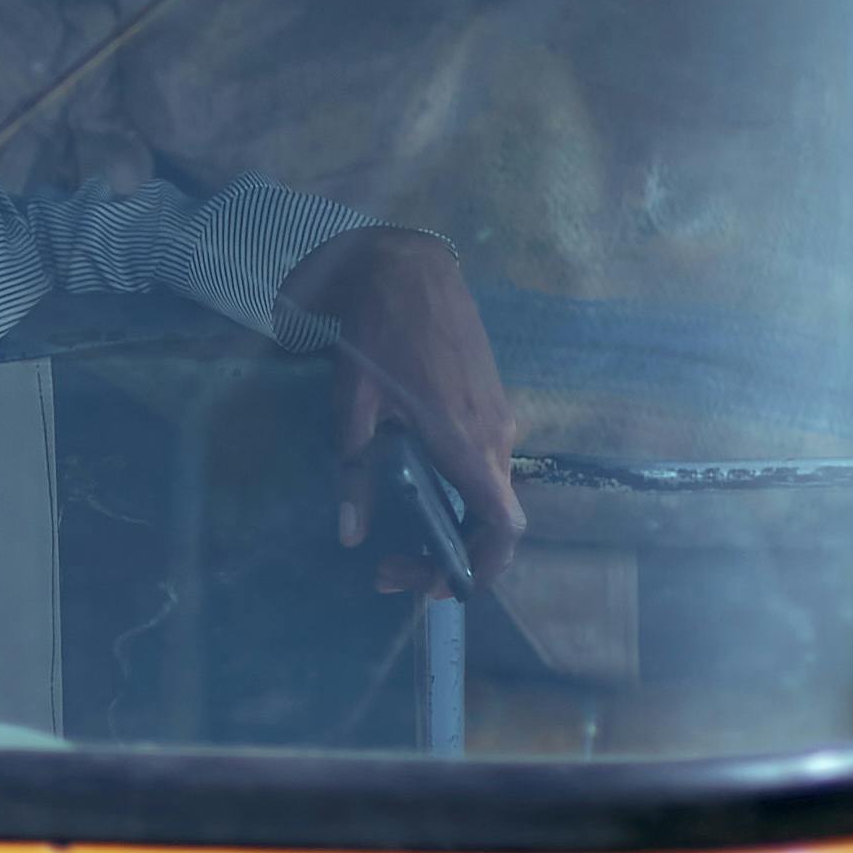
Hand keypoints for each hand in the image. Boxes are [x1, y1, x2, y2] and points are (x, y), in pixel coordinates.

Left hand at [277, 224, 523, 590]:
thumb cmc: (378, 332)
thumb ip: (354, 473)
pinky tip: (415, 489)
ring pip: (489, 495)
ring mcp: (499, 418)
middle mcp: (496, 437)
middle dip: (450, 558)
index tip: (435, 586)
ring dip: (453, 527)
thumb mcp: (352, 407)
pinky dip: (457, 495)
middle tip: (390, 568)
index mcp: (466, 443)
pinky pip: (484, 466)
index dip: (480, 569)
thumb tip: (349, 534)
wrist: (408, 266)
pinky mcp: (492, 403)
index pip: (503, 528)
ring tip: (398, 539)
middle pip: (495, 522)